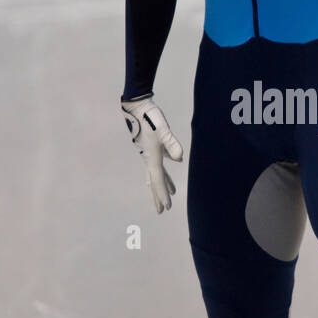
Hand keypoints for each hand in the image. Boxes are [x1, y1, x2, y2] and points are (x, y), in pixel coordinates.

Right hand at [121, 94, 183, 213]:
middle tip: (162, 211)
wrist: (137, 106)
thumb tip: (180, 159)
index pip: (158, 180)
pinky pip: (158, 162)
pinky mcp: (151, 146)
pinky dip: (165, 168)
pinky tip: (174, 163)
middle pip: (154, 182)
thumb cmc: (150, 117)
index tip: (167, 207)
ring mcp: (149, 153)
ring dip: (163, 184)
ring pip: (156, 173)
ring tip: (171, 194)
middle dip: (159, 196)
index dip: (162, 194)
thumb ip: (171, 143)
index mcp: (152, 157)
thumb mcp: (163, 130)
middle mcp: (149, 158)